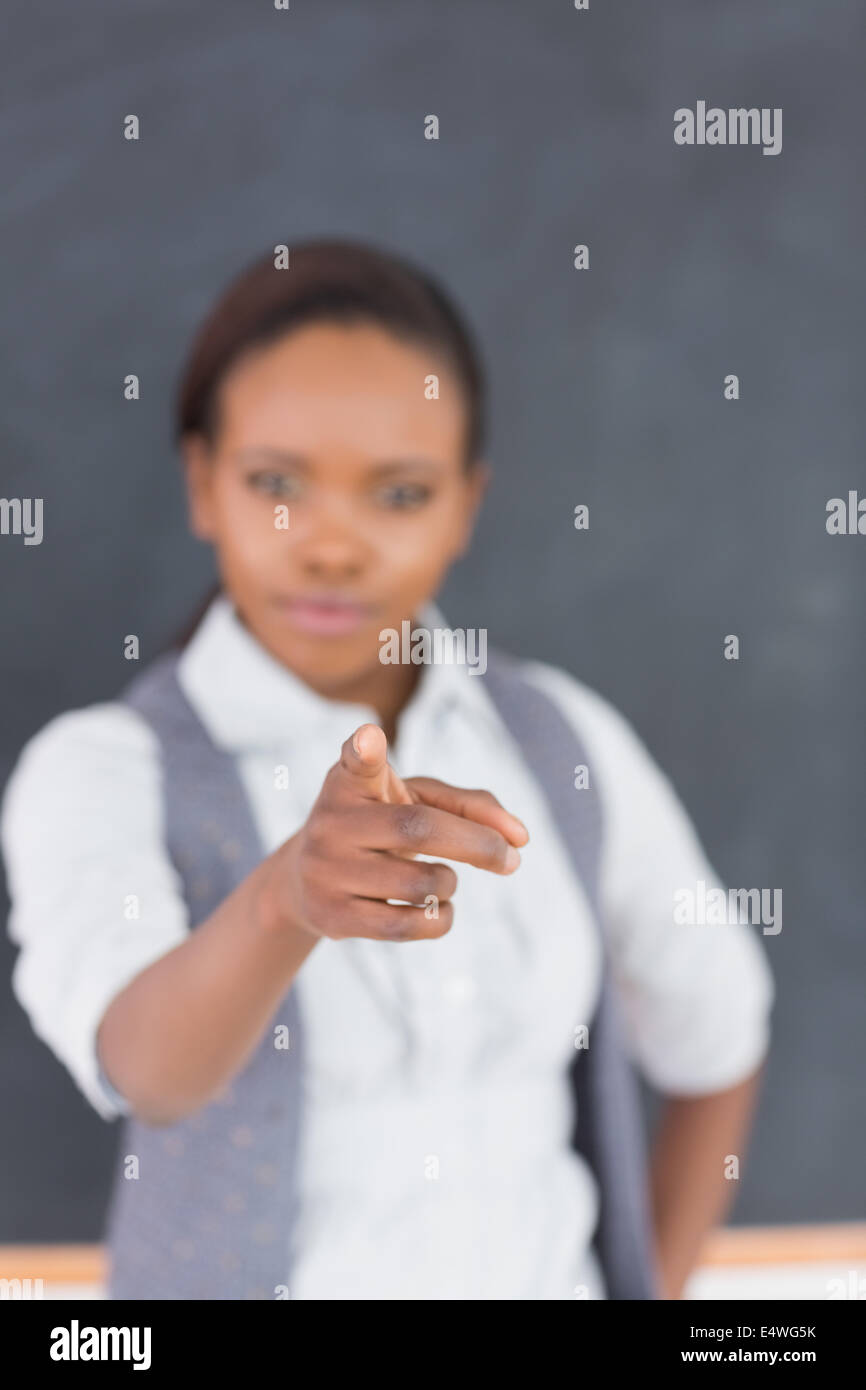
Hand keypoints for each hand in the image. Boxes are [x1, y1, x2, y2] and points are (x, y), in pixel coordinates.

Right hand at [270, 722, 528, 942]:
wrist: (307, 879)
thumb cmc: (378, 828)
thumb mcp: (416, 802)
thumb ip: (471, 807)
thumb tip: (519, 838)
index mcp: (350, 781)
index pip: (356, 761)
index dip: (365, 750)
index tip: (371, 738)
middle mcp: (331, 821)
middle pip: (418, 829)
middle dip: (477, 846)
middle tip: (511, 858)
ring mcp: (325, 870)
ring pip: (417, 883)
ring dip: (450, 884)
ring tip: (446, 881)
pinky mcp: (330, 916)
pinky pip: (403, 926)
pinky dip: (438, 920)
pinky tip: (440, 910)